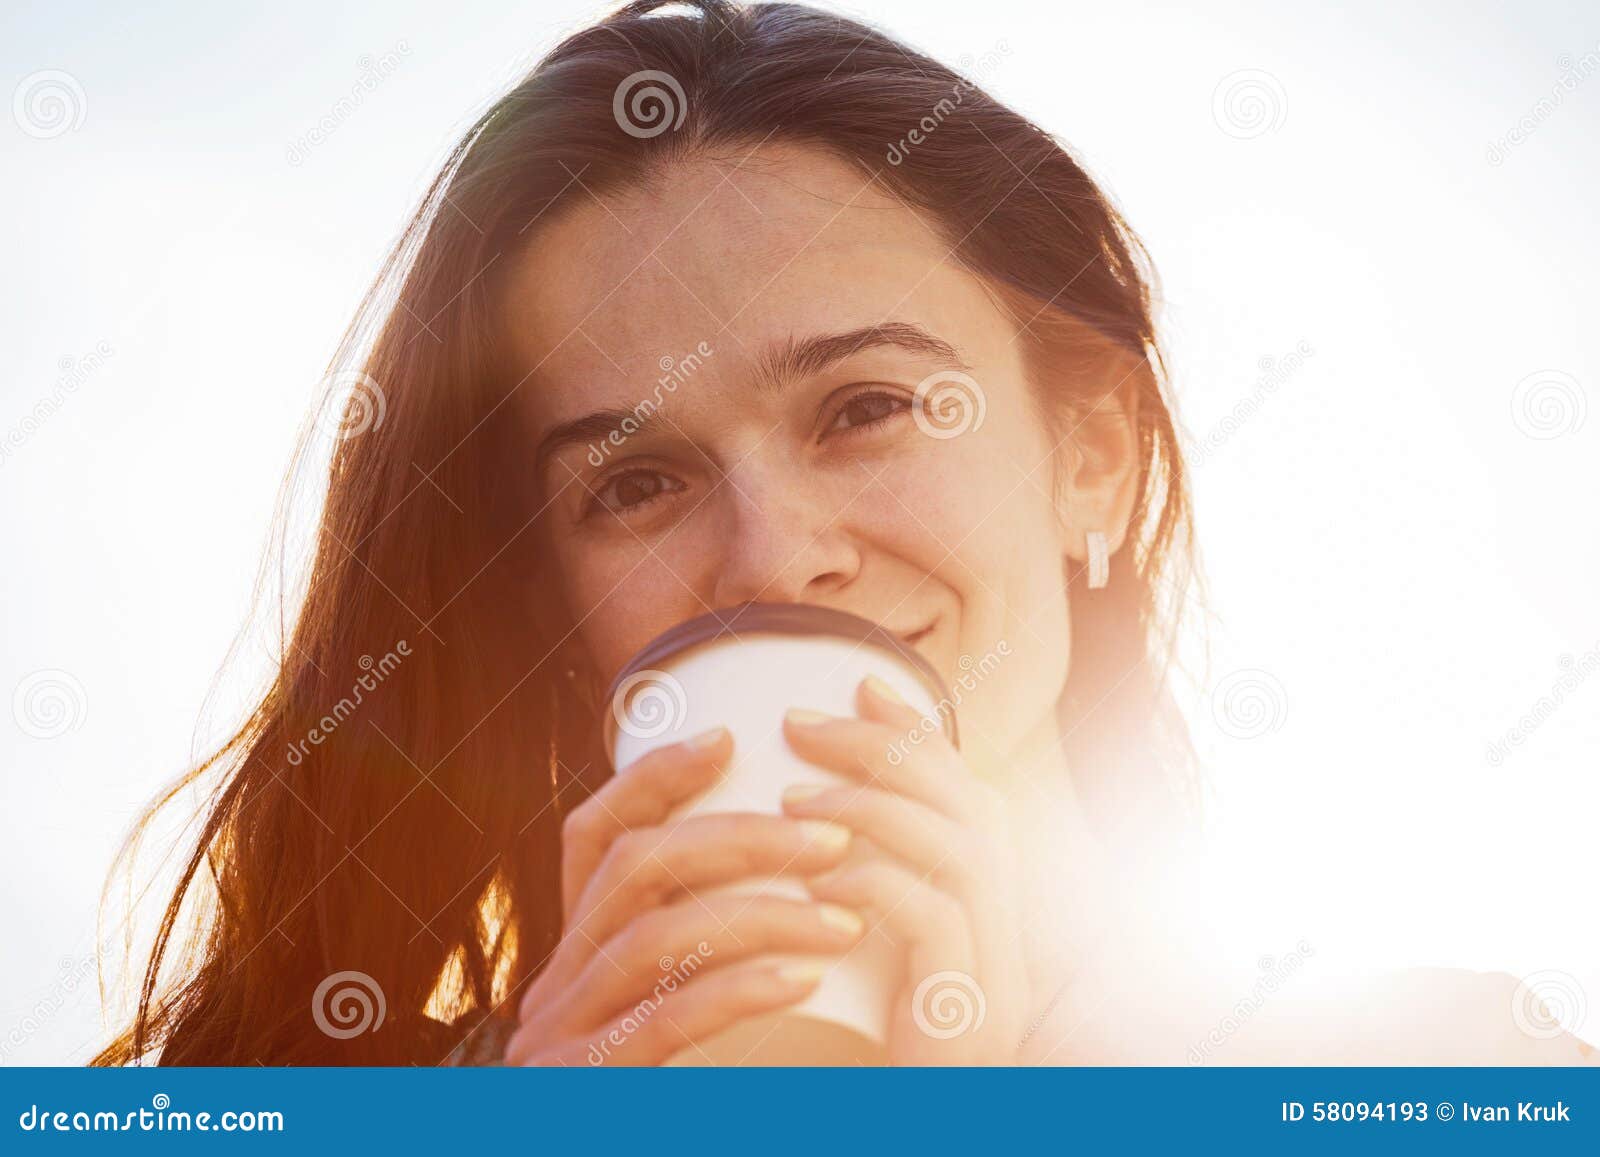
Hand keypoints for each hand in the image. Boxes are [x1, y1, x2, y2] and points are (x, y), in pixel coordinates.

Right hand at [506, 726, 866, 1064]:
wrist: (583, 1155)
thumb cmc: (646, 1100)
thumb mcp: (664, 1015)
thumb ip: (696, 955)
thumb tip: (793, 870)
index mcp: (573, 955)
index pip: (593, 837)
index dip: (652, 776)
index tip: (728, 737)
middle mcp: (553, 984)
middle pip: (636, 869)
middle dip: (740, 836)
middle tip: (832, 835)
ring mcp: (558, 1040)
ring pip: (653, 935)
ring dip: (759, 911)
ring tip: (843, 916)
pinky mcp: (584, 1088)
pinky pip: (661, 1022)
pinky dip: (735, 989)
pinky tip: (801, 980)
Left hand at [780, 676, 1032, 1063]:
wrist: (893, 1132)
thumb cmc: (852, 1063)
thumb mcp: (856, 962)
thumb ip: (853, 897)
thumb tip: (799, 816)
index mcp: (985, 919)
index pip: (970, 797)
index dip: (919, 735)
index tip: (861, 683)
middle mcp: (1008, 940)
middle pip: (976, 806)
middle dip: (889, 750)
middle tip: (804, 721)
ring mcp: (997, 979)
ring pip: (965, 850)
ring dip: (875, 806)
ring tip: (793, 796)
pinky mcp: (968, 1017)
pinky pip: (936, 918)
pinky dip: (876, 877)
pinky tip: (817, 869)